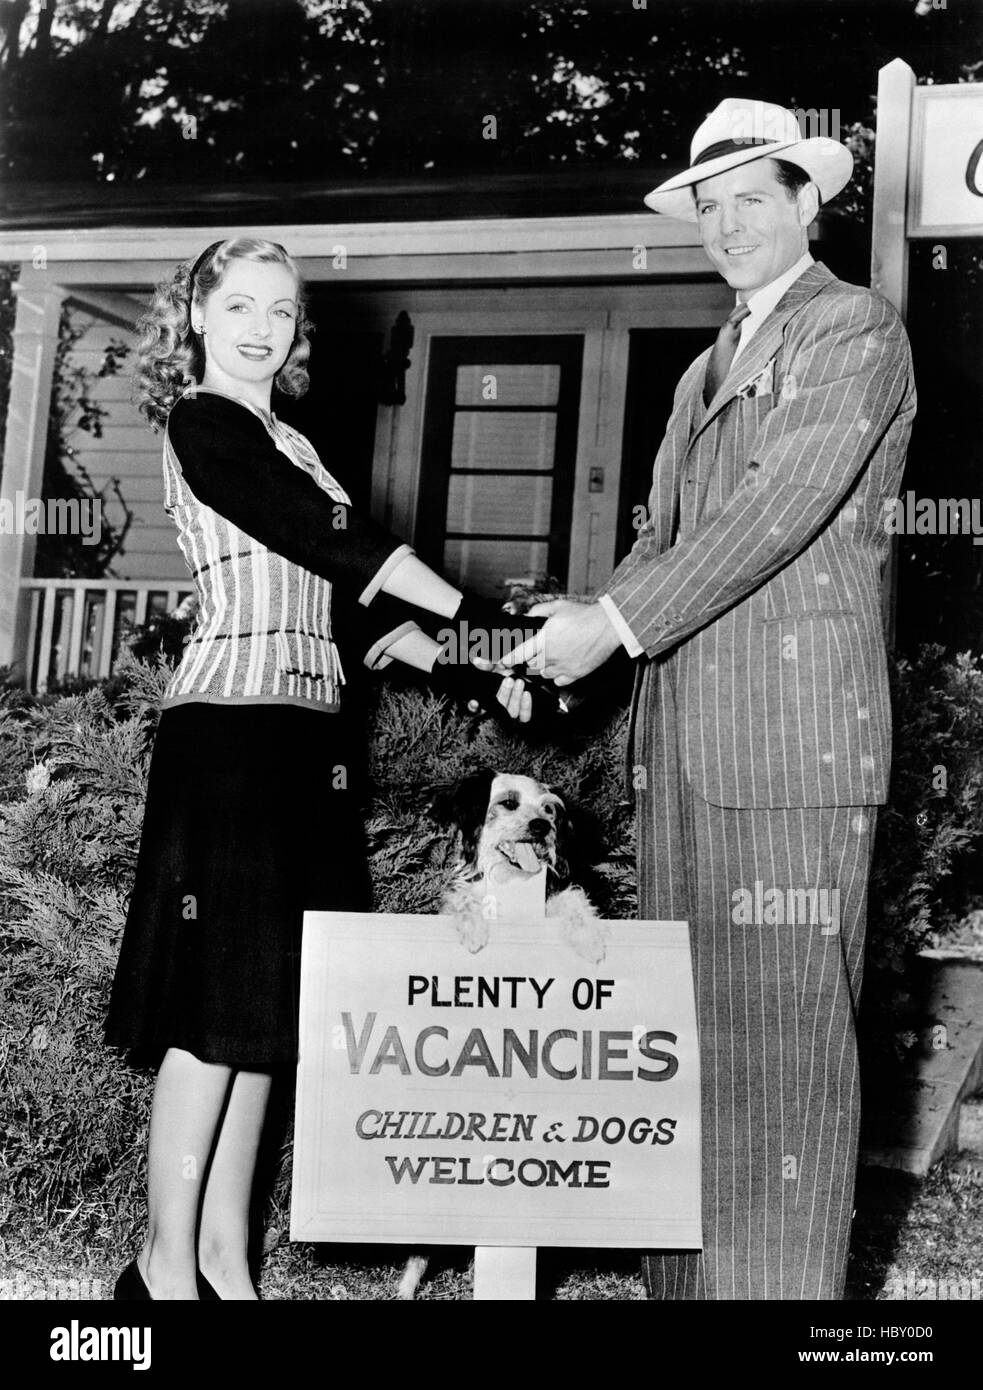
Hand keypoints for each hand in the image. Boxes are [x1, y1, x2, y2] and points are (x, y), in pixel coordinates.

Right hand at [470, 659, 531, 721]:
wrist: (527, 680)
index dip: (473, 708)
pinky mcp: (522, 718)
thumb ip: (487, 665)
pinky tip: (526, 694)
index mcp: (486, 702)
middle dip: (504, 693)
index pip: (474, 710)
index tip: (475, 702)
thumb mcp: (497, 668)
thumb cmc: (508, 676)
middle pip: (498, 707)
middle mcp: (497, 711)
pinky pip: (524, 716)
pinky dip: (525, 706)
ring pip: (511, 712)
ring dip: (515, 696)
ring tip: (519, 682)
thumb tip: (476, 660)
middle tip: (508, 680)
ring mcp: (510, 716)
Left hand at [500, 600, 620, 686]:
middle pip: (531, 664)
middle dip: (532, 657)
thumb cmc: (584, 615)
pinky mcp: (575, 674)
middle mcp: (551, 655)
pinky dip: (557, 676)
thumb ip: (538, 611)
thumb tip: (527, 616)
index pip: (518, 653)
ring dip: (544, 666)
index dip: (508, 659)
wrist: (606, 625)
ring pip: (544, 673)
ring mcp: (563, 666)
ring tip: (553, 656)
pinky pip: (558, 681)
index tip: (503, 661)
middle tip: (541, 649)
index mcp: (543, 639)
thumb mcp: (558, 606)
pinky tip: (562, 666)